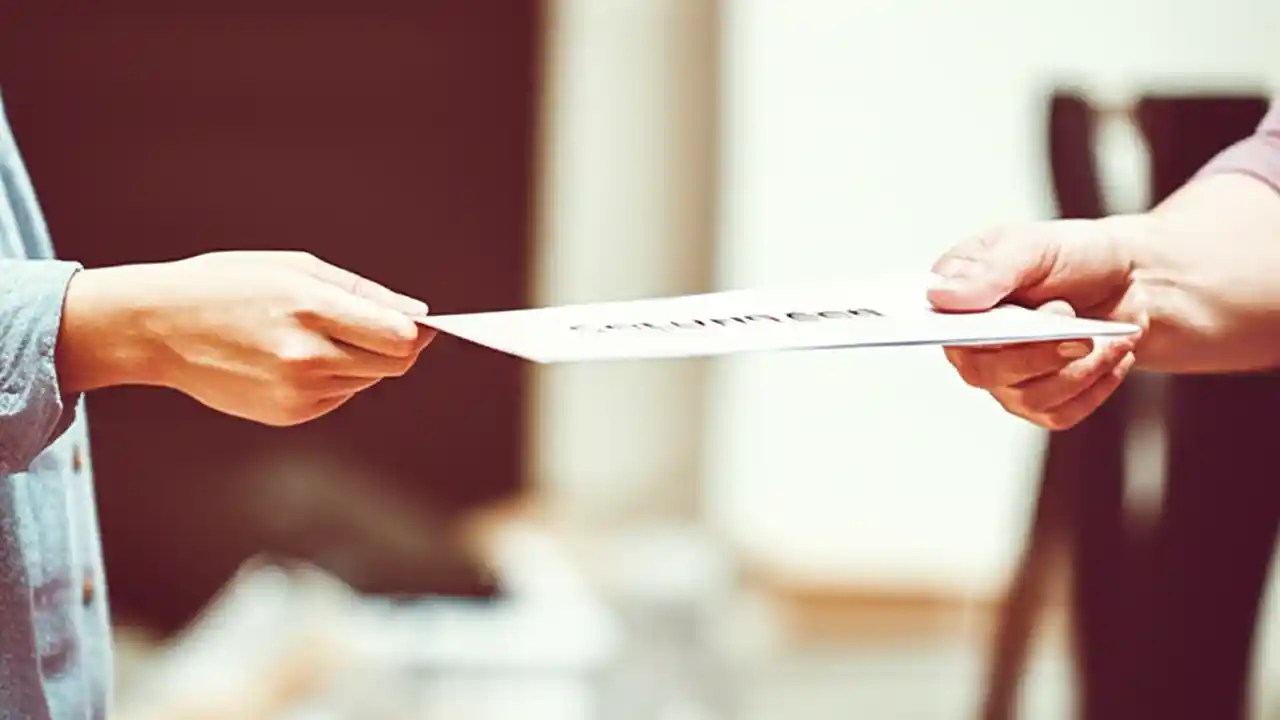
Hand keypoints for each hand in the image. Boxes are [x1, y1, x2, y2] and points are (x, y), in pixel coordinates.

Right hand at [58, 251, 436, 425]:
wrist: (158, 327)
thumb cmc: (229, 285)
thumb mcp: (295, 268)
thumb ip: (365, 292)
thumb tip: (418, 314)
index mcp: (310, 309)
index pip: (398, 337)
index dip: (420, 332)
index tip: (424, 324)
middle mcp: (306, 356)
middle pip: (393, 364)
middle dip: (398, 347)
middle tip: (382, 327)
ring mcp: (296, 391)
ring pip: (367, 380)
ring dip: (361, 360)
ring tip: (319, 334)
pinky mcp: (288, 415)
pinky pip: (339, 397)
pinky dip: (335, 379)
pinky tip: (299, 358)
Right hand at [928, 216, 1150, 429]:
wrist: (1134, 279)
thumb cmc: (1076, 256)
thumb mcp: (1034, 247)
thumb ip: (990, 271)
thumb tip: (940, 297)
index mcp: (958, 299)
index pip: (943, 329)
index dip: (971, 334)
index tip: (1011, 326)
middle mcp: (973, 344)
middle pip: (982, 372)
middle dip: (1037, 355)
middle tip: (1079, 333)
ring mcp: (1005, 377)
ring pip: (1027, 398)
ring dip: (1077, 369)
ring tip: (1109, 339)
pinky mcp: (1041, 401)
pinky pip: (1058, 414)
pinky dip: (1093, 387)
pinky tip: (1111, 356)